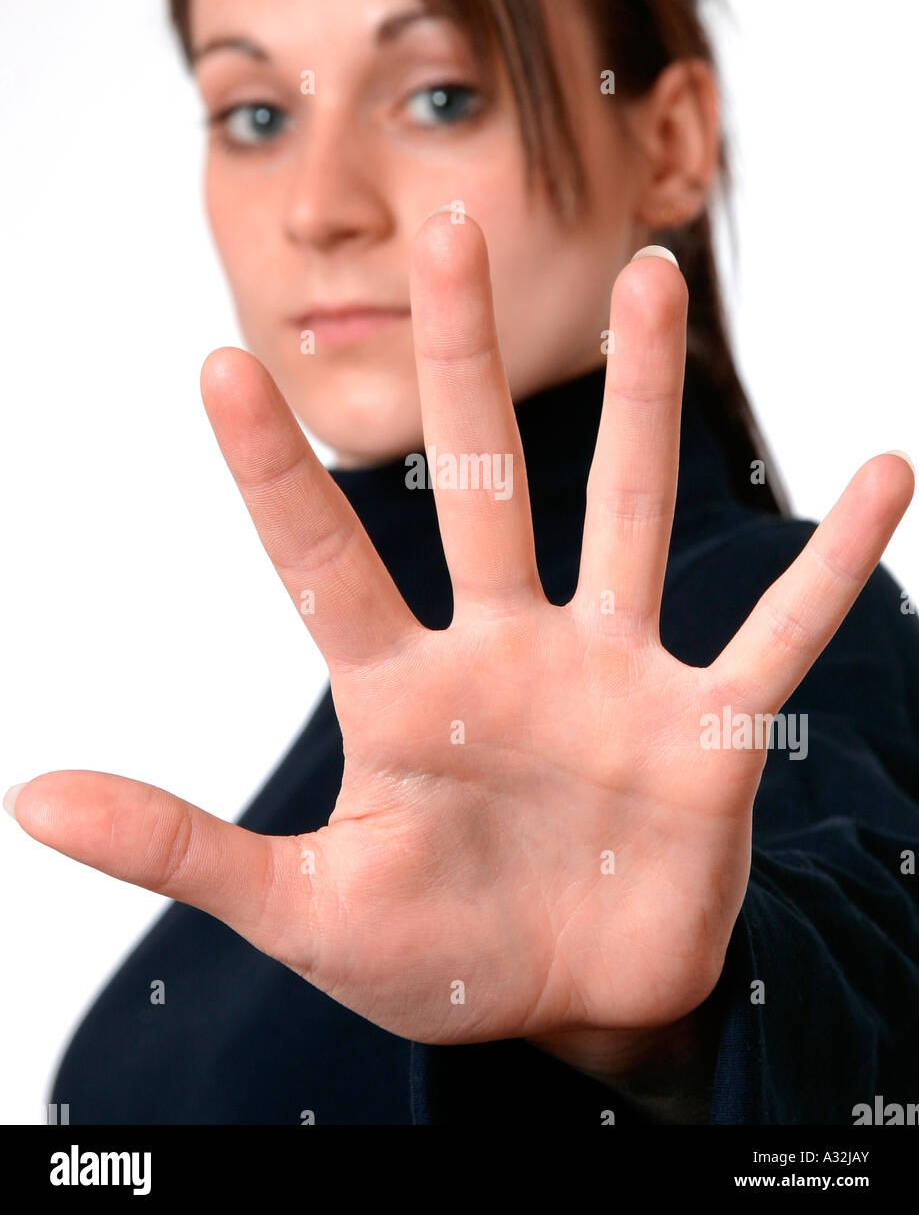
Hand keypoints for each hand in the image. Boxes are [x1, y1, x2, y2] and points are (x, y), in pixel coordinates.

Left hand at [7, 213, 912, 1073]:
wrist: (571, 998)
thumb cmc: (436, 951)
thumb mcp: (304, 910)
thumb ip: (185, 851)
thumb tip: (29, 794)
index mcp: (403, 692)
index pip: (322, 563)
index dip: (268, 473)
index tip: (213, 363)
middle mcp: (508, 651)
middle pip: (484, 480)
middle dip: (462, 359)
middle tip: (449, 224)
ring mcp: (615, 676)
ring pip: (631, 513)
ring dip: (645, 401)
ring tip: (648, 276)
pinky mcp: (707, 728)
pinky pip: (783, 632)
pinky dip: (836, 564)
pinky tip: (889, 475)